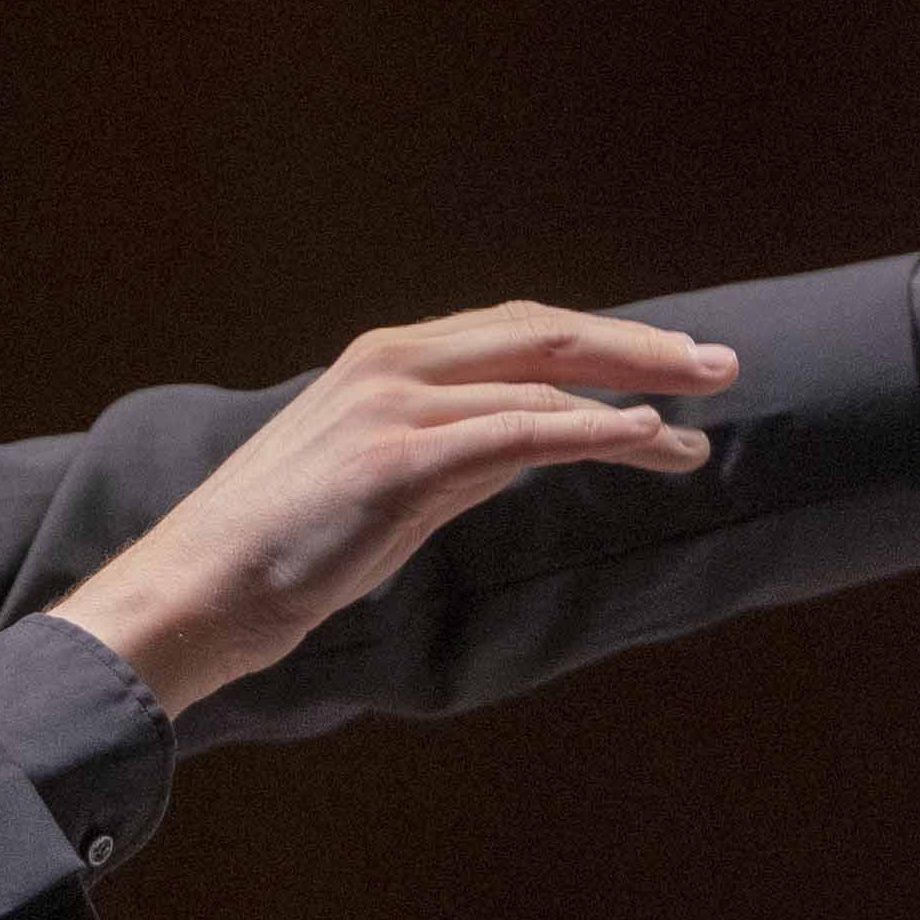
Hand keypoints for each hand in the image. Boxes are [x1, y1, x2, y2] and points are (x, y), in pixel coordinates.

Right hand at [49, 303, 731, 713]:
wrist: (197, 591)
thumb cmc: (286, 551)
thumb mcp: (388, 487)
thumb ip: (462, 453)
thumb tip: (547, 442)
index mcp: (388, 360)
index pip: (522, 328)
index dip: (607, 339)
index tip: (675, 361)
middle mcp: (393, 363)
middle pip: (547, 333)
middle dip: (644, 347)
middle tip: (722, 366)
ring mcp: (393, 405)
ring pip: (543, 379)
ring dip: (637, 396)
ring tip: (703, 424)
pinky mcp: (396, 460)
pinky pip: (517, 433)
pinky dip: (592, 429)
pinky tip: (648, 437)